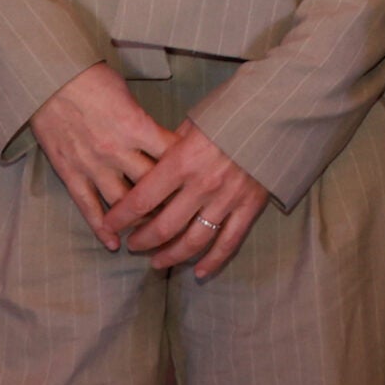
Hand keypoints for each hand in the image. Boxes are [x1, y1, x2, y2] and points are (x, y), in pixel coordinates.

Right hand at [31, 64, 174, 245]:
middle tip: (184, 212)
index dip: (189, 170)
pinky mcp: (71, 173)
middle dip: (171, 201)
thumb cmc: (91, 79)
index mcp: (137, 127)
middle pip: (153, 186)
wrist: (48, 78)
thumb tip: (169, 142)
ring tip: (154, 232)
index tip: (200, 180)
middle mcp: (117, 151)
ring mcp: (93, 165)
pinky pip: (88, 207)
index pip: (173, 156)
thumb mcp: (128, 95)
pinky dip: (101, 228)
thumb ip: (146, 123)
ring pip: (123, 204)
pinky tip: (113, 243)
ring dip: (140, 219)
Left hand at [102, 119, 271, 278]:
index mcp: (182, 162)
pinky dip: (213, 261)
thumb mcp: (193, 122)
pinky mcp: (250, 207)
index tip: (109, 224)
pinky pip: (228, 243)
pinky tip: (198, 271)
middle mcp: (201, 186)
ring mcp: (227, 200)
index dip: (120, 216)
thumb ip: (171, 147)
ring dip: (170, 255)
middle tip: (132, 244)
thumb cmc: (230, 112)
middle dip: (142, 240)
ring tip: (157, 262)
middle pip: (163, 227)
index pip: (141, 199)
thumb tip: (151, 165)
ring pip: (193, 241)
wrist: (275, 114)